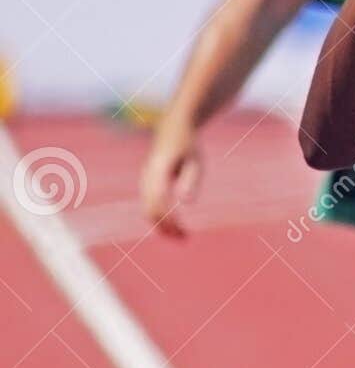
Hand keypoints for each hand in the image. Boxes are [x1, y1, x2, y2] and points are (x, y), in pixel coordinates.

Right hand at [141, 124, 201, 238]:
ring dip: (162, 225)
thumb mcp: (196, 160)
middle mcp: (147, 177)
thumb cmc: (188, 145)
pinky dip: (160, 218)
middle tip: (184, 239)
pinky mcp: (147, 184)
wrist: (173, 128)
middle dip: (164, 227)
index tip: (183, 230)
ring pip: (147, 210)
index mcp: (158, 170)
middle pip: (149, 209)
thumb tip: (186, 202)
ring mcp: (145, 181)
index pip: (158, 201)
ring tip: (182, 236)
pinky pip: (149, 205)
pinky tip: (176, 226)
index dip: (168, 218)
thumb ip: (191, 180)